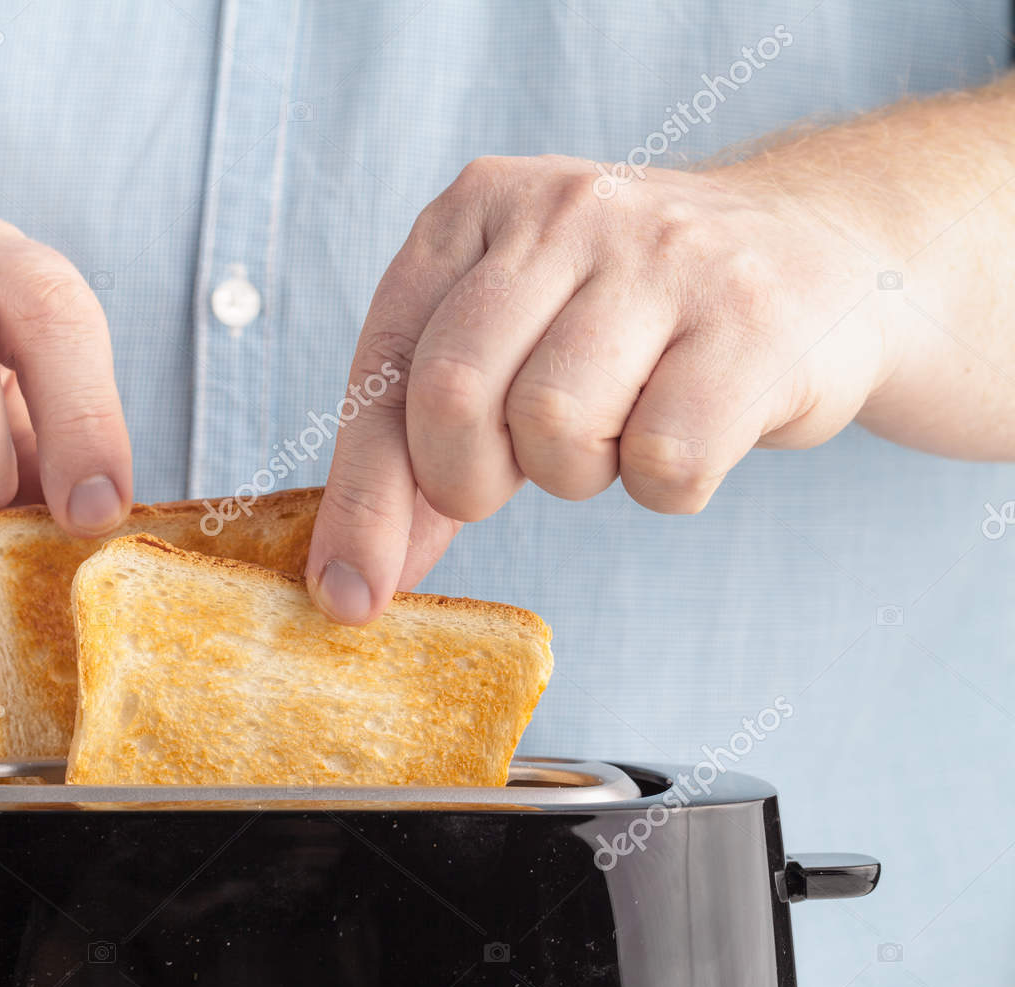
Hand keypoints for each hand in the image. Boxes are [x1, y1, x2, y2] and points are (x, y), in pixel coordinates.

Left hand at [307, 155, 893, 622]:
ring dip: (579, 472)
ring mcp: (665, 255)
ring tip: (624, 422)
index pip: (385, 369)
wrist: (822, 254)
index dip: (361, 497)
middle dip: (468, 479)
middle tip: (515, 474)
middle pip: (453, 396)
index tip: (347, 593)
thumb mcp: (513, 345)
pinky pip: (664, 461)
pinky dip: (667, 486)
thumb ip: (422, 445)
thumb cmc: (632, 323)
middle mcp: (564, 211)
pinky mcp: (754, 319)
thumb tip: (352, 579)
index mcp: (477, 209)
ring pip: (554, 429)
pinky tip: (694, 428)